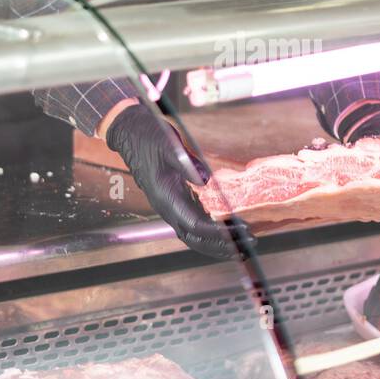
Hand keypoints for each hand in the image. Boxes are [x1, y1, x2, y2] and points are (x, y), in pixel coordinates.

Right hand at [106, 104, 232, 258]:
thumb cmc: (149, 137)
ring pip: (194, 236)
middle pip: (195, 238)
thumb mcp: (169, 145)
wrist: (131, 131)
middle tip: (248, 244)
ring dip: (217, 244)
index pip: (195, 225)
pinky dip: (211, 233)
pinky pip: (194, 224)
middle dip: (221, 245)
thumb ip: (185, 163)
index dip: (218, 232)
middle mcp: (167, 207)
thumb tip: (206, 181)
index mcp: (166, 197)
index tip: (240, 230)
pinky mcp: (176, 200)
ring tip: (242, 247)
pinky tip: (228, 232)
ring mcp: (171, 206)